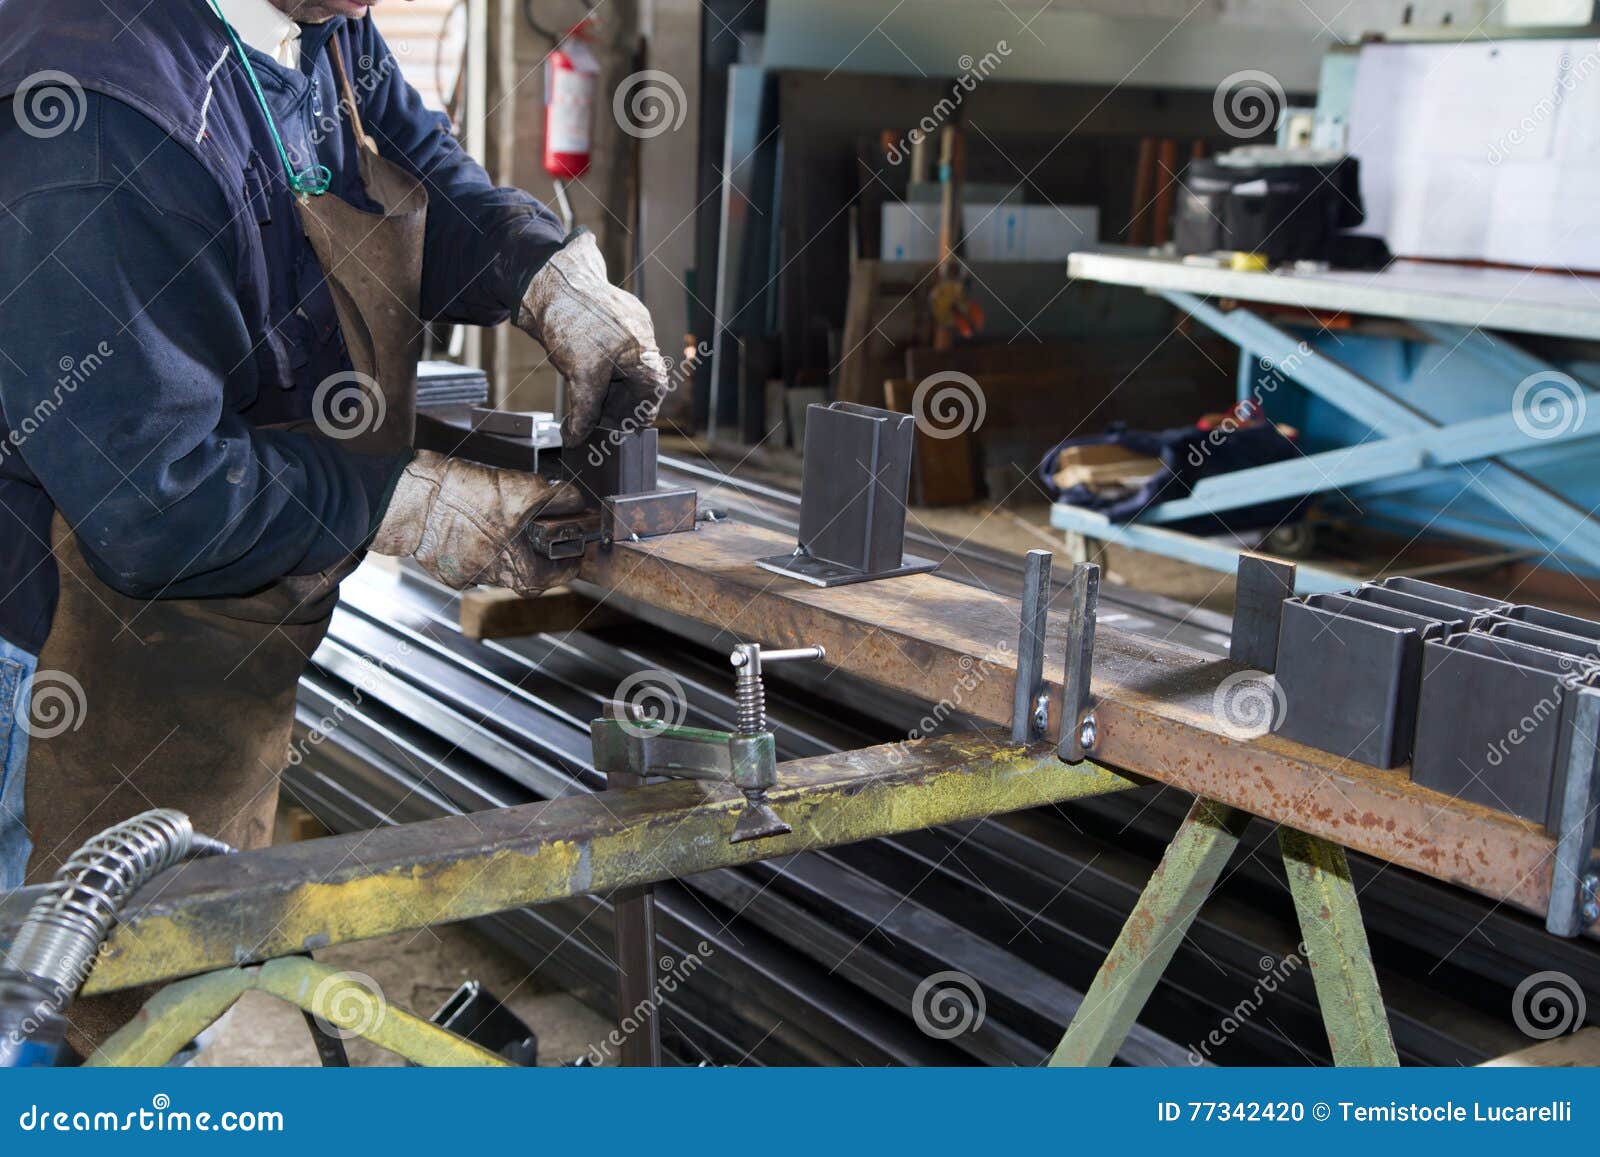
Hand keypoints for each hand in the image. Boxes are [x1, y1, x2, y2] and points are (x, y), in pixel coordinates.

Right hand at [371, 450, 587, 593]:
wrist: (411, 497)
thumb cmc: (461, 495)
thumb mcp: (521, 488)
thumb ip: (555, 496)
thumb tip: (575, 501)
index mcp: (514, 570)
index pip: (557, 575)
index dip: (570, 558)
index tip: (575, 548)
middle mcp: (489, 580)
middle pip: (525, 569)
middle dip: (534, 547)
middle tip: (537, 527)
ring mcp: (463, 576)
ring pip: (495, 563)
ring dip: (502, 543)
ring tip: (498, 517)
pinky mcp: (442, 566)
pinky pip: (468, 557)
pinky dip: (474, 541)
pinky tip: (471, 522)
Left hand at [517, 230, 668, 442]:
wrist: (547, 281)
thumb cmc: (571, 321)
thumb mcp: (580, 376)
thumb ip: (584, 412)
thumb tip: (577, 437)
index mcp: (642, 348)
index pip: (654, 388)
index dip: (643, 409)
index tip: (632, 424)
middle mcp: (638, 333)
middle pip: (638, 376)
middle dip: (620, 398)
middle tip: (601, 416)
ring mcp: (624, 320)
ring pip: (622, 360)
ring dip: (608, 382)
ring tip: (587, 395)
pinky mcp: (608, 312)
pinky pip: (610, 344)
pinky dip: (599, 362)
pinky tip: (581, 368)